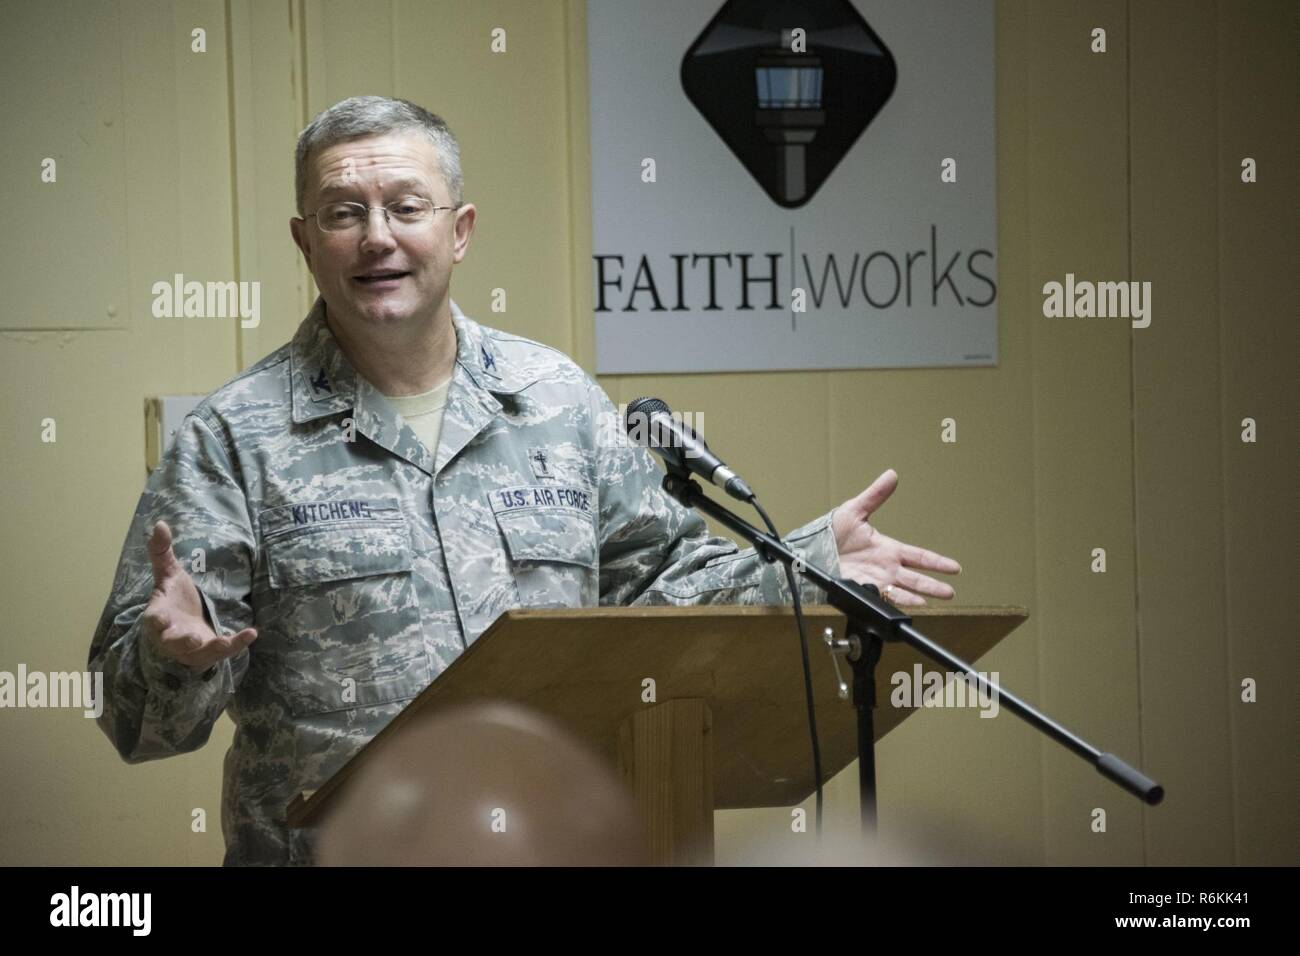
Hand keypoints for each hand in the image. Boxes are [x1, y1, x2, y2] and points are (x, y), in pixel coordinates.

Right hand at [140, 520, 257, 670]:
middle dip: (180, 641)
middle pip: (173, 641)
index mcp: (159, 616)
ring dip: (210, 647)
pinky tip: (252, 633)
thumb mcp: (169, 574)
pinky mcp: (210, 653)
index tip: (160, 619)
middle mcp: (172, 635)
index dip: (156, 621)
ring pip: (197, 652)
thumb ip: (162, 552)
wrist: (186, 623)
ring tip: (223, 642)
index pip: (153, 620)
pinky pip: (223, 651)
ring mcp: (191, 648)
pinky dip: (237, 644)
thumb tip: (159, 524)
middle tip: (192, 639)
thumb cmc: (175, 599)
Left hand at [832, 469, 961, 606]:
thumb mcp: (854, 510)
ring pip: (904, 590)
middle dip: (934, 585)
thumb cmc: (830, 532)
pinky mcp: (863, 589)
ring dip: (921, 595)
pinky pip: (884, 596)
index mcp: (887, 549)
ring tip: (935, 599)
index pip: (919, 556)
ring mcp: (876, 580)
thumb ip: (875, 495)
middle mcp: (885, 567)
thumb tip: (891, 475)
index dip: (937, 562)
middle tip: (950, 592)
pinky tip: (912, 603)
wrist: (810, 550)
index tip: (955, 567)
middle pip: (916, 577)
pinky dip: (899, 600)